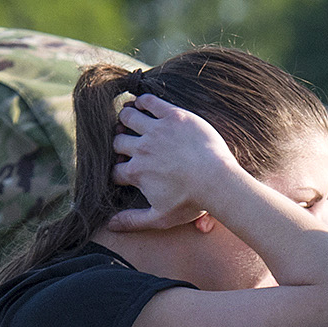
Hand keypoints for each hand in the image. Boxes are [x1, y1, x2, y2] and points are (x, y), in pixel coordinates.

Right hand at [105, 94, 248, 231]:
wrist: (218, 181)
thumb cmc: (192, 202)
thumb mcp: (160, 218)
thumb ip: (133, 221)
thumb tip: (109, 225)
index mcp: (137, 172)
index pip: (115, 169)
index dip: (118, 171)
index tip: (126, 171)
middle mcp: (142, 149)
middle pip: (118, 142)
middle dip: (120, 144)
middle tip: (128, 144)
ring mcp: (157, 130)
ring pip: (128, 117)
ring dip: (126, 119)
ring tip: (130, 121)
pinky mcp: (173, 116)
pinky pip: (150, 102)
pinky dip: (142, 101)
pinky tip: (143, 104)